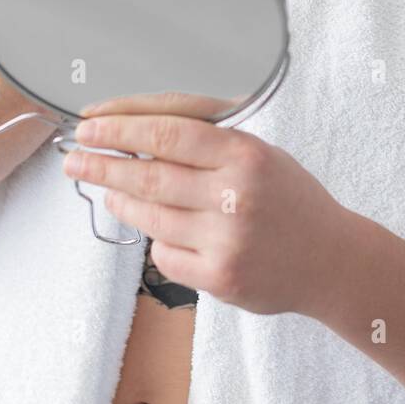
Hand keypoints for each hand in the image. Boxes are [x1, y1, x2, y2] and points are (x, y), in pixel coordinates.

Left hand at [63, 112, 346, 317]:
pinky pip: (164, 254)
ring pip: (149, 217)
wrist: (331, 260)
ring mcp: (226, 240)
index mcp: (245, 154)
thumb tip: (133, 134)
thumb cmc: (289, 198)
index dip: (120, 128)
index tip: (89, 125)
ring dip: (119, 200)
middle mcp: (235, 196)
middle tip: (73, 158)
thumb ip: (205, 143)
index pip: (167, 133)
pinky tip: (158, 229)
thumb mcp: (259, 152)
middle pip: (148, 175)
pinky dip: (155, 239)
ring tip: (105, 190)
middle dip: (101, 165)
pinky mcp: (220, 278)